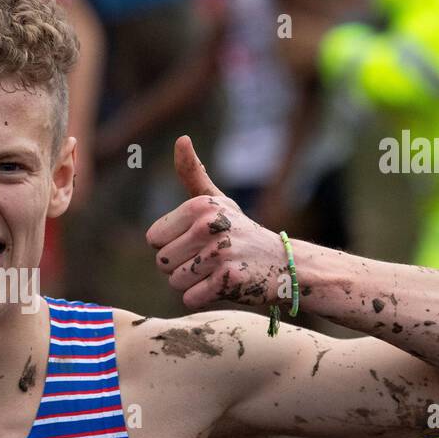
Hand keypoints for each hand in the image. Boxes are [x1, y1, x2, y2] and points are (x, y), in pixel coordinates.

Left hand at [147, 136, 286, 310]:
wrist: (285, 264)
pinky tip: (224, 286)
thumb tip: (181, 138)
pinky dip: (202, 298)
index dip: (172, 246)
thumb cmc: (242, 233)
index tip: (198, 243)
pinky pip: (190, 298)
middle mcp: (208, 225)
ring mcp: (219, 253)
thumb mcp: (218, 201)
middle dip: (181, 267)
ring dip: (192, 284)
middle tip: (209, 261)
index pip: (154, 239)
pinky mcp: (228, 279)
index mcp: (199, 206)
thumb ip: (193, 174)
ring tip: (217, 272)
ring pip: (174, 282)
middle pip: (161, 262)